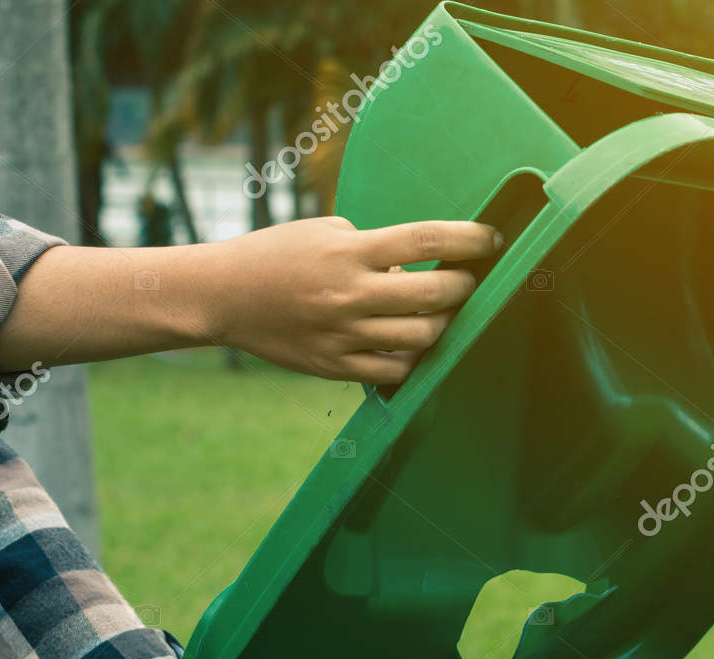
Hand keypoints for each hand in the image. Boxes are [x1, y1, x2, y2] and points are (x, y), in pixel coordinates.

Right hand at [204, 216, 503, 385]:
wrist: (222, 296)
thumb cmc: (276, 255)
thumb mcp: (325, 231)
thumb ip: (375, 246)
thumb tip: (418, 267)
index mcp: (350, 252)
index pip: (425, 241)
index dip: (468, 240)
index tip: (492, 239)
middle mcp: (350, 294)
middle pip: (434, 296)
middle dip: (464, 288)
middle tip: (467, 281)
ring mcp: (344, 334)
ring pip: (422, 338)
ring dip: (443, 324)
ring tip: (438, 312)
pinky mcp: (335, 366)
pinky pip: (395, 371)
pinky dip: (414, 357)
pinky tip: (412, 342)